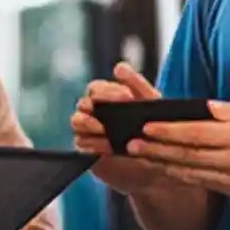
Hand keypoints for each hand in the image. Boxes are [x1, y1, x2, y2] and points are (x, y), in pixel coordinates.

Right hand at [71, 63, 169, 195]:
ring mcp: (88, 131)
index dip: (108, 91)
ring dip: (88, 123)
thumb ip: (136, 84)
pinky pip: (81, 144)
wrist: (153, 162)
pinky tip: (105, 146)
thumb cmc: (151, 127)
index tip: (126, 97)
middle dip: (96, 106)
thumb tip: (118, 67)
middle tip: (113, 112)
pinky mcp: (86, 150)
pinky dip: (91, 144)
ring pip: (77, 121)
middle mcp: (93, 111)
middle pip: (83, 103)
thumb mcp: (149, 104)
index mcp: (106, 96)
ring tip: (103, 128)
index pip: (97, 88)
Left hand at [131, 100, 229, 204]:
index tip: (146, 126)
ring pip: (193, 172)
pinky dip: (185, 177)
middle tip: (131, 144)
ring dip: (164, 165)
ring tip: (142, 157)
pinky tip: (169, 170)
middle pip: (188, 155)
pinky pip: (207, 184)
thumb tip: (203, 107)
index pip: (195, 133)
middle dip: (157, 149)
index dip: (168, 131)